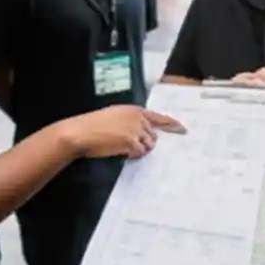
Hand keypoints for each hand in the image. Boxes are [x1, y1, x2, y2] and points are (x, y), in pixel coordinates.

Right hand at [61, 106, 186, 159]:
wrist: (81, 132)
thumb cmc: (93, 125)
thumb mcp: (114, 116)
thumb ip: (129, 121)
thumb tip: (141, 133)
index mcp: (133, 110)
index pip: (158, 117)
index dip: (172, 124)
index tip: (183, 129)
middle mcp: (138, 118)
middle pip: (152, 134)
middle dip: (145, 142)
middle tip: (129, 145)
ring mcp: (136, 129)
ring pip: (148, 145)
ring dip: (139, 149)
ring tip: (121, 147)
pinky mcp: (131, 141)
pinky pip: (140, 152)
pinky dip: (133, 155)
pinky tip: (122, 152)